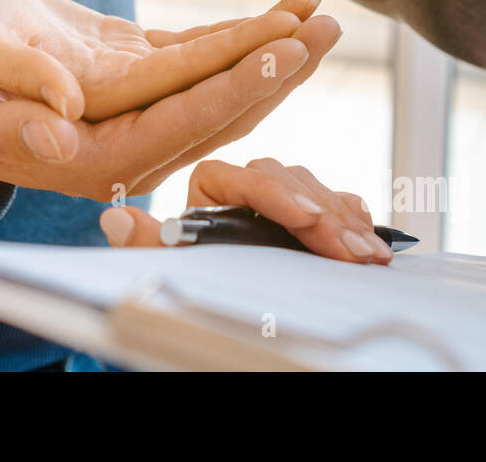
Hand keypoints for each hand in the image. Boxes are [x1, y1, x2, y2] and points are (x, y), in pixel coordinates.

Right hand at [0, 13, 341, 199]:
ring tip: (318, 13)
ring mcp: (143, 121)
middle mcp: (135, 149)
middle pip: (223, 108)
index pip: (187, 119)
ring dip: (271, 52)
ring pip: (222, 86)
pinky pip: (200, 66)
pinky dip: (238, 41)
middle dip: (278, 68)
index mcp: (102, 159)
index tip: (286, 50)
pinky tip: (276, 17)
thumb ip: (19, 116)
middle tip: (326, 25)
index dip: (239, 85)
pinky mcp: (142, 89)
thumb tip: (62, 125)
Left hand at [97, 158, 391, 263]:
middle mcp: (244, 186)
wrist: (217, 308)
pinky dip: (353, 220)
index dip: (278, 196)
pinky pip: (335, 201)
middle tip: (351, 252)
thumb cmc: (189, 282)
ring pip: (316, 189)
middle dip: (323, 216)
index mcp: (207, 189)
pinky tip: (370, 240)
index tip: (306, 219)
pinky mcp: (308, 211)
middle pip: (287, 181)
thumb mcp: (170, 268)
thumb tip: (115, 219)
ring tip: (368, 256)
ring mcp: (280, 197)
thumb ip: (147, 247)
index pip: (244, 178)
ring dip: (345, 222)